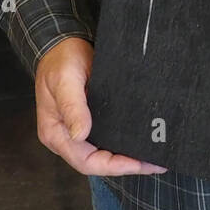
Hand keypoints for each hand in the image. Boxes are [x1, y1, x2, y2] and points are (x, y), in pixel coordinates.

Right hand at [35, 37, 166, 175]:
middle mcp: (66, 137)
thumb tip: (80, 134)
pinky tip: (140, 141)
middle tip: (155, 163)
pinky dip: (123, 144)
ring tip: (153, 157)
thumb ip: (72, 107)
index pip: (85, 161)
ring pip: (102, 154)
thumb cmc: (60, 59)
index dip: (112, 166)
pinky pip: (105, 140)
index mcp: (55, 133)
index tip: (137, 162)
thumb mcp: (65, 80)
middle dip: (125, 165)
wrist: (61, 43)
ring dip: (127, 158)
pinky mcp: (88, 122)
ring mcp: (76, 131)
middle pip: (96, 163)